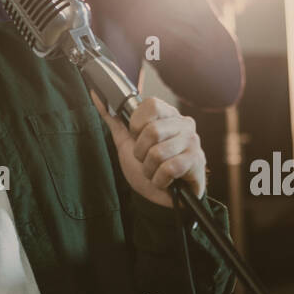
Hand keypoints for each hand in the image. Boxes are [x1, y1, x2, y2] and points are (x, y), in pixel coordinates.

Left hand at [90, 92, 205, 207]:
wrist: (158, 198)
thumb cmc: (147, 167)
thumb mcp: (127, 141)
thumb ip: (113, 118)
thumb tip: (96, 95)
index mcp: (168, 115)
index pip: (151, 105)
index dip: (137, 124)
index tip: (137, 137)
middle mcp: (184, 124)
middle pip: (152, 130)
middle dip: (140, 153)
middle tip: (146, 160)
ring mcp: (193, 142)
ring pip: (158, 152)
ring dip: (149, 169)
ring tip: (155, 172)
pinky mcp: (197, 161)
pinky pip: (170, 168)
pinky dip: (160, 180)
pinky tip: (165, 181)